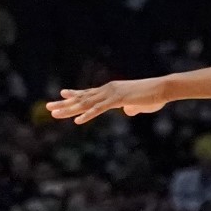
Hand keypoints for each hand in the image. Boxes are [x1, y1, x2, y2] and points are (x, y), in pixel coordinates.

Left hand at [47, 79, 168, 123]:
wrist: (163, 89)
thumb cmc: (153, 96)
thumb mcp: (139, 105)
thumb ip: (131, 108)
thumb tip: (127, 111)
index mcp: (111, 90)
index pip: (89, 93)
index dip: (74, 94)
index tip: (61, 94)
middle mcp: (108, 90)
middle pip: (82, 98)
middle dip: (64, 104)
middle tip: (48, 107)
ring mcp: (111, 94)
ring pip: (86, 103)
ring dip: (69, 110)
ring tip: (54, 114)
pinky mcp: (118, 100)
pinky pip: (99, 109)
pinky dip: (88, 115)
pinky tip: (77, 121)